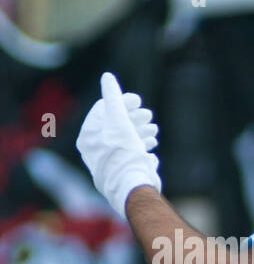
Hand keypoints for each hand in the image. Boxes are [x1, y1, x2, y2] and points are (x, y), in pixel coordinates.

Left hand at [75, 72, 160, 219]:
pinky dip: (141, 148)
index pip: (103, 110)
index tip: (138, 100)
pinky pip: (131, 156)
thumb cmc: (123, 153)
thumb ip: (113, 97)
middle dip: (134, 118)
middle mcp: (94, 150)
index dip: (122, 102)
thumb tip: (107, 77)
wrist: (133, 186)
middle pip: (115, 125)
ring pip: (125, 140)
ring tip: (154, 131)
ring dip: (140, 132)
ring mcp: (108, 163)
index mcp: (88, 136)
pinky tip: (151, 148)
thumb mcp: (118, 119)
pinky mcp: (121, 174)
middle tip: (149, 115)